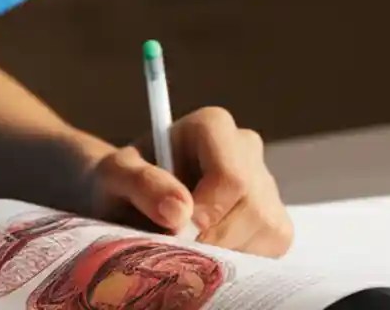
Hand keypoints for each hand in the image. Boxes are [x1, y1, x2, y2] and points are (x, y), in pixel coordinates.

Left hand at [86, 107, 292, 256]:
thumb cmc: (123, 182)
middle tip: (177, 247)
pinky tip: (209, 253)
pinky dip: (239, 263)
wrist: (130, 202)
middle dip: (214, 239)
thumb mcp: (114, 176)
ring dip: (225, 253)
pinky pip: (272, 251)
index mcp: (211, 127)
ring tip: (188, 246)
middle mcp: (246, 149)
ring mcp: (266, 185)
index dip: (208, 211)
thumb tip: (178, 210)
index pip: (231, 176)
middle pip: (253, 208)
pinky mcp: (275, 221)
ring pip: (268, 231)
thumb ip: (140, 183)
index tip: (179, 229)